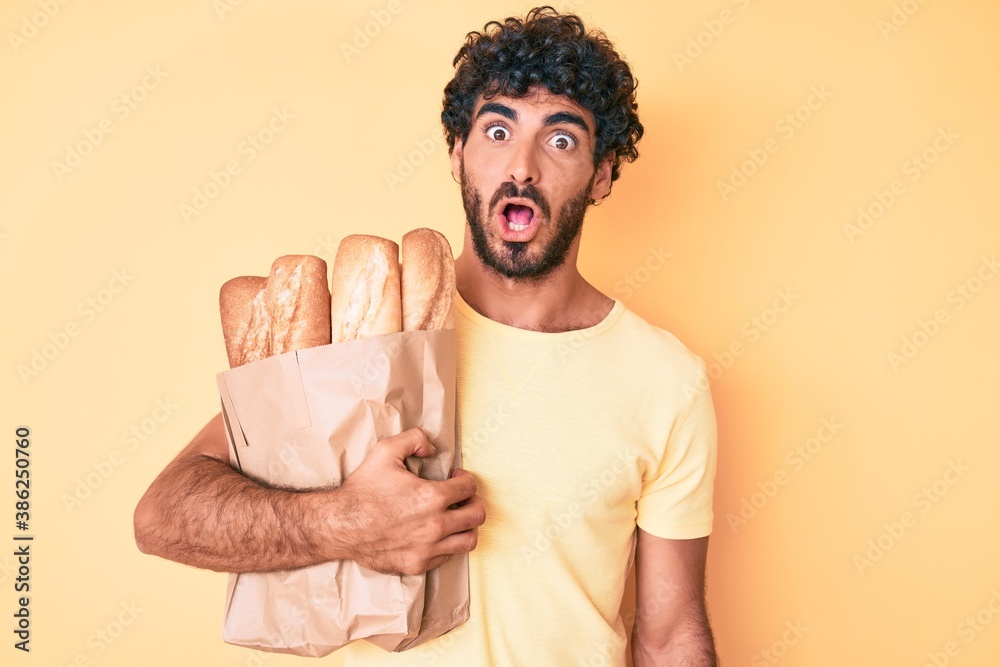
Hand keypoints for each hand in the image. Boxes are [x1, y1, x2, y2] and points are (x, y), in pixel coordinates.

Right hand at [334, 427, 484, 574]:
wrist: (340, 525)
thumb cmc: (363, 490)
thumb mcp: (385, 451)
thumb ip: (414, 439)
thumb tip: (432, 448)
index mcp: (432, 497)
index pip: (470, 488)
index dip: (466, 479)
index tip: (458, 478)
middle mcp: (435, 525)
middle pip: (477, 515)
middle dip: (474, 502)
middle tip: (463, 499)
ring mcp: (428, 548)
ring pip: (469, 541)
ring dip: (467, 527)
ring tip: (456, 518)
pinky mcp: (417, 565)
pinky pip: (448, 556)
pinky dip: (448, 544)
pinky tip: (437, 534)